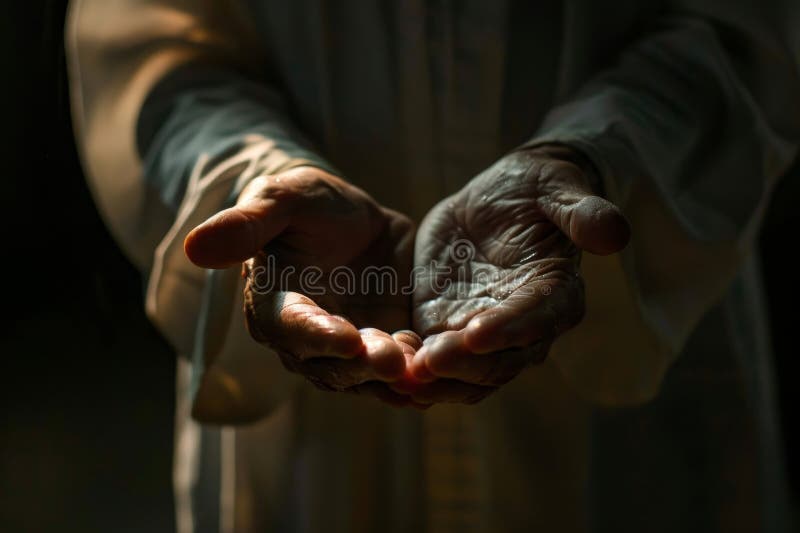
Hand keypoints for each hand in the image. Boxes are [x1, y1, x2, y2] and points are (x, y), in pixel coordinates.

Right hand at [184, 166, 416, 400]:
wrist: (347, 214)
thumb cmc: (303, 203)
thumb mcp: (279, 200)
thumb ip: (245, 224)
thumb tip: (193, 247)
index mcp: (275, 307)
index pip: (292, 329)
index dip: (318, 336)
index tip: (347, 338)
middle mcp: (310, 339)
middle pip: (333, 365)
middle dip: (363, 365)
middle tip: (392, 359)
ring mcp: (351, 347)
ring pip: (369, 376)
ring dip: (394, 377)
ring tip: (421, 367)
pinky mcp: (386, 343)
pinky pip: (402, 367)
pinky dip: (420, 371)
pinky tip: (445, 364)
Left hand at [401, 146, 629, 403]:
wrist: (497, 201)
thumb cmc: (534, 189)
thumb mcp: (555, 187)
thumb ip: (581, 211)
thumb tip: (616, 233)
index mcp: (555, 292)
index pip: (540, 319)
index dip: (512, 329)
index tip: (479, 332)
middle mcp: (522, 325)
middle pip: (500, 360)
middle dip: (465, 364)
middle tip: (429, 360)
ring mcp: (482, 333)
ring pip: (466, 373)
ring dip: (436, 377)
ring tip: (402, 371)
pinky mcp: (446, 329)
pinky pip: (431, 360)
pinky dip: (411, 367)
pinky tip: (382, 360)